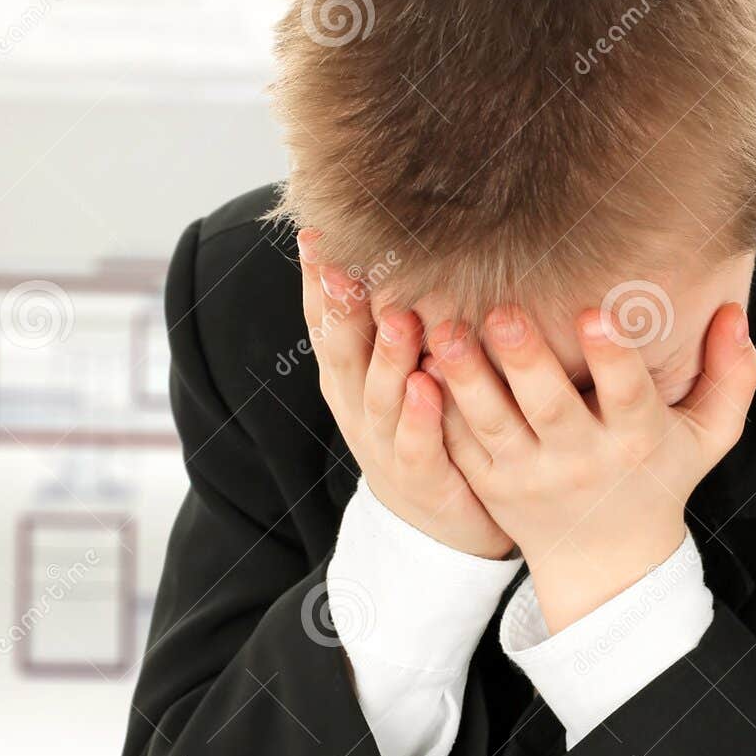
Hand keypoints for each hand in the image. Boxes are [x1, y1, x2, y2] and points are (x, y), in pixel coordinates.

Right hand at [297, 231, 514, 558]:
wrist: (441, 523)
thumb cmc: (426, 429)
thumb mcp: (396, 372)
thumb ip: (390, 317)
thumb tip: (396, 242)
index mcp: (347, 377)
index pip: (325, 321)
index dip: (316, 280)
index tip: (314, 232)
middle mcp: (357, 407)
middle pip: (341, 352)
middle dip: (339, 309)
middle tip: (338, 263)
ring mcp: (384, 446)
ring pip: (379, 396)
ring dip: (385, 357)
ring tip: (396, 319)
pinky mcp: (420, 480)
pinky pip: (417, 446)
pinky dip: (419, 418)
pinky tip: (427, 388)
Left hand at [427, 301, 755, 632]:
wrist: (606, 561)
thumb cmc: (660, 478)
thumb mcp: (709, 437)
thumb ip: (733, 377)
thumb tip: (733, 312)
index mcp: (636, 440)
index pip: (627, 395)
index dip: (612, 356)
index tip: (594, 314)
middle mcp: (581, 460)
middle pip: (549, 407)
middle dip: (524, 358)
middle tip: (500, 310)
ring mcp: (528, 476)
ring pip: (491, 423)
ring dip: (464, 377)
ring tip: (442, 331)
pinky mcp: (489, 485)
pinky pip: (458, 443)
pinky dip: (436, 407)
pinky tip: (416, 364)